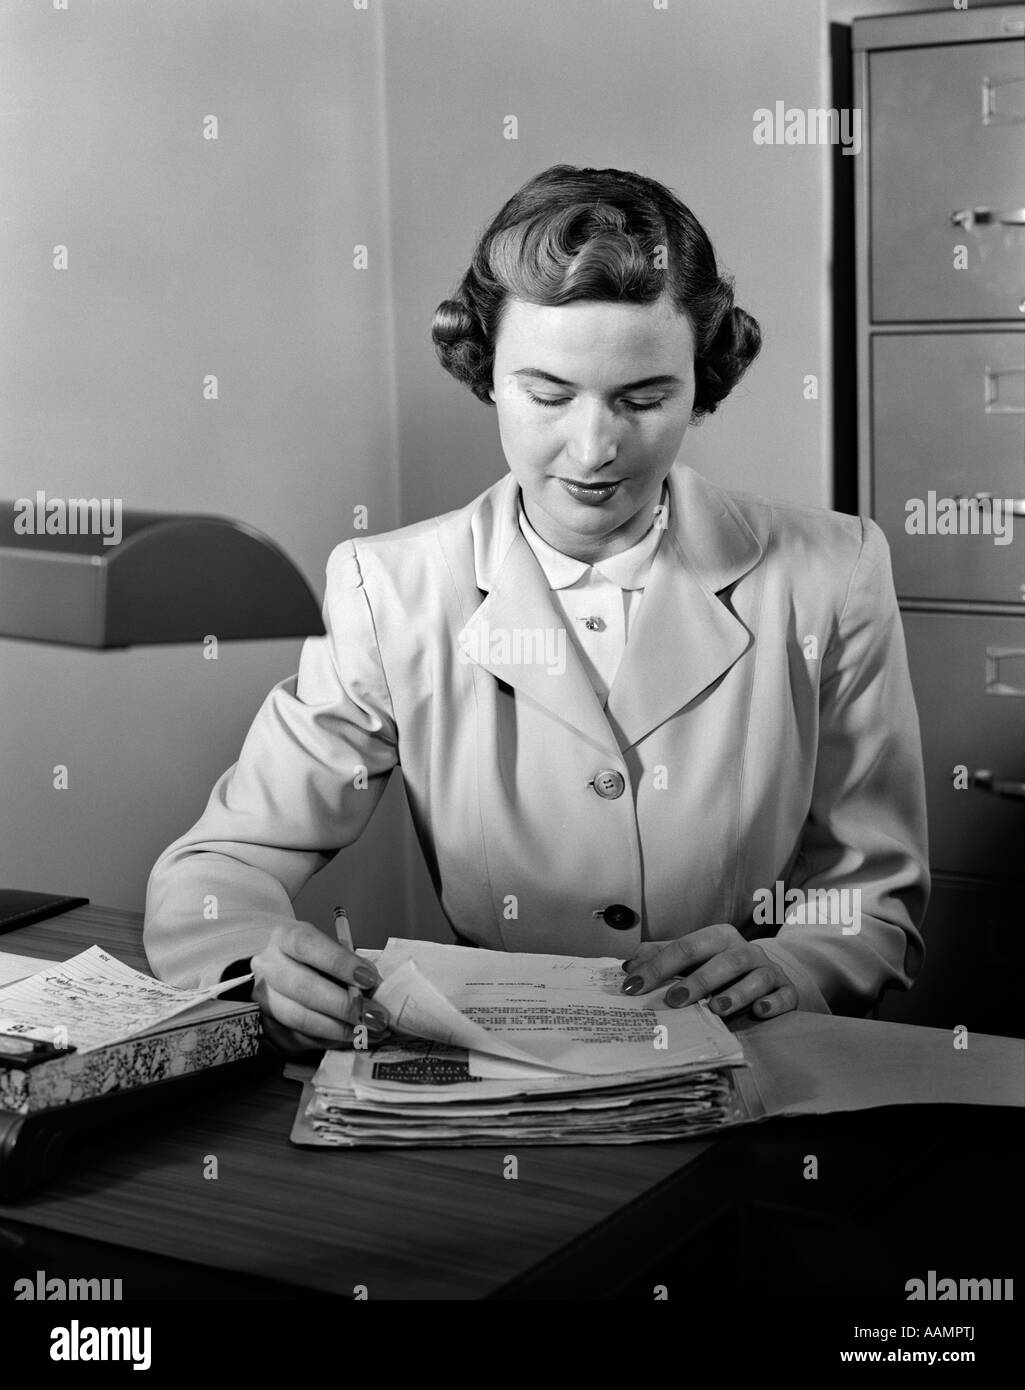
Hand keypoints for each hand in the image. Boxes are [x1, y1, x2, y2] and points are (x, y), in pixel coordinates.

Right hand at [251, 921, 390, 1055]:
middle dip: (344, 1005)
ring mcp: (263, 999)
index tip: (369, 979)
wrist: (284, 973)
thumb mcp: (331, 950)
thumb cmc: (316, 959)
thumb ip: (350, 966)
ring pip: (300, 1018)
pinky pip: (301, 1038)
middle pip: (303, 987)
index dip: (340, 962)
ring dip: (341, 1028)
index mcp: (284, 938)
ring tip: (370, 1031)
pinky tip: (355, 1038)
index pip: (307, 946)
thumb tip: (377, 990)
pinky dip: (332, 1040)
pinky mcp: (268, 1026)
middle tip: (376, 1015)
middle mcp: (268, 966)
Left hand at [620, 923, 797, 1021]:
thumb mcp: (693, 959)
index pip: (685, 948)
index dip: (657, 967)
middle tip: (674, 1000)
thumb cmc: (721, 969)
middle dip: (698, 980)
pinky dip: (773, 1004)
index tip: (632, 987)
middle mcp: (745, 950)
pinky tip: (759, 1012)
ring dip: (735, 993)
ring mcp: (768, 970)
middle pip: (723, 960)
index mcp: (718, 938)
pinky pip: (783, 996)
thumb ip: (662, 958)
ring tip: (716, 1009)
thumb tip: (629, 965)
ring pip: (755, 977)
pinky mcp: (786, 990)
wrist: (767, 976)